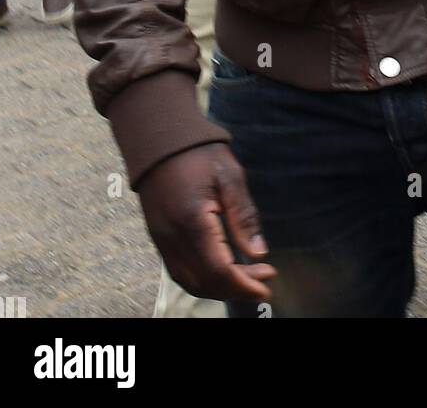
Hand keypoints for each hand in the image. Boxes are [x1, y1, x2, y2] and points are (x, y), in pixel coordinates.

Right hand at [137, 143, 275, 302]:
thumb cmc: (198, 153)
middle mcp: (172, 238)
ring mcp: (161, 241)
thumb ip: (244, 216)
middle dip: (237, 288)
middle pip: (205, 282)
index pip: (218, 270)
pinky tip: (224, 269)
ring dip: (220, 287)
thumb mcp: (230, 176)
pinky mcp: (159, 239)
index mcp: (192, 222)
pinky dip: (204, 279)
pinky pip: (180, 271)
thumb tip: (259, 253)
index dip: (244, 284)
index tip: (268, 285)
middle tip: (264, 278)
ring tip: (248, 276)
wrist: (159, 139)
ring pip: (190, 282)